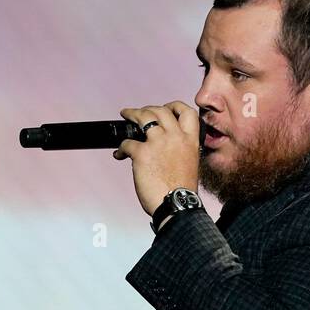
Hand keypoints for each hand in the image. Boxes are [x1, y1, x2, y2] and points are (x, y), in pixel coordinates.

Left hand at [113, 102, 199, 216]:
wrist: (176, 203)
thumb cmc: (181, 190)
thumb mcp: (189, 163)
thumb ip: (180, 150)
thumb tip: (166, 148)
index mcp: (190, 140)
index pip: (187, 112)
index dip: (175, 106)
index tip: (166, 108)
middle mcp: (175, 137)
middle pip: (161, 111)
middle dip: (148, 109)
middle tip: (140, 113)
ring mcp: (158, 143)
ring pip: (144, 117)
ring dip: (132, 114)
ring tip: (125, 114)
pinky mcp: (142, 153)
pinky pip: (127, 142)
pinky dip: (121, 147)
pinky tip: (119, 153)